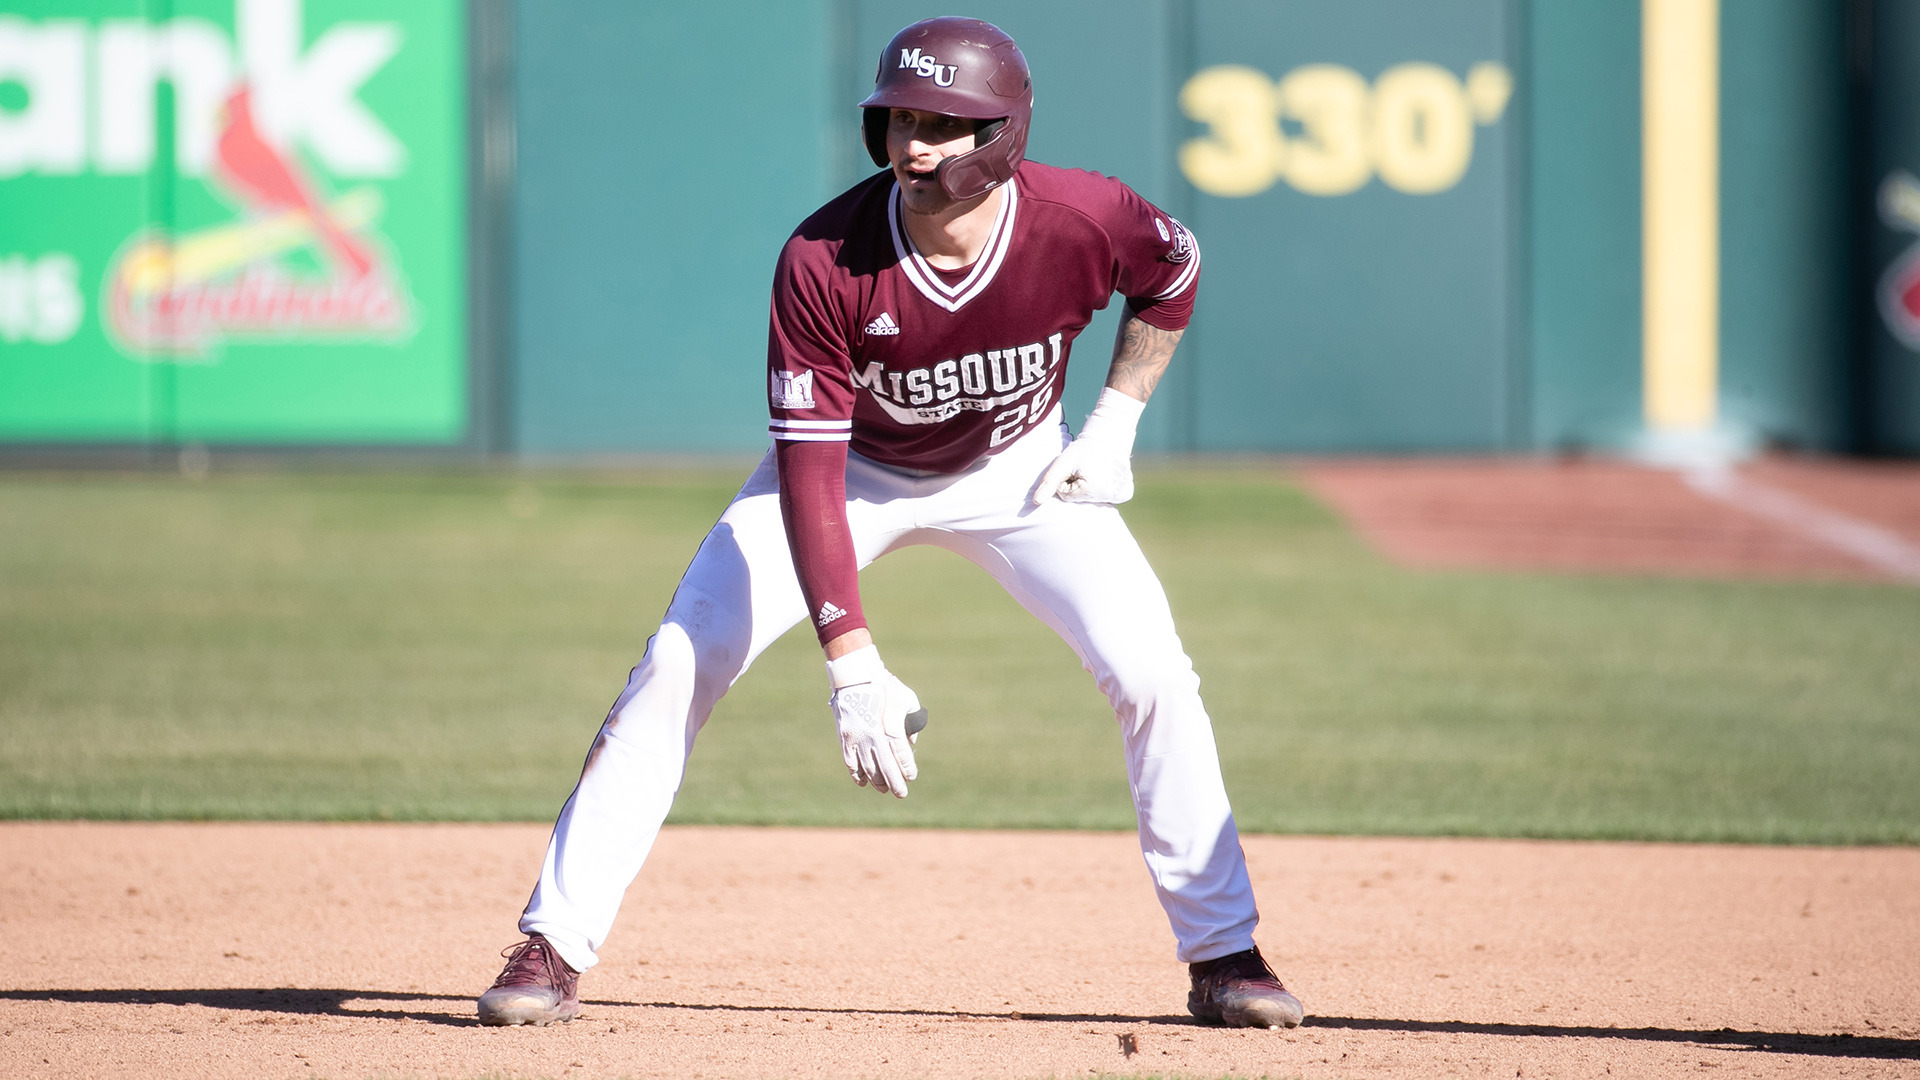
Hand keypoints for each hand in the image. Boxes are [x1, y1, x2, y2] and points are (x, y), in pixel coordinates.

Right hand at [825, 645, 920, 796]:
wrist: (856, 675)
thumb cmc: (885, 686)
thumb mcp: (907, 699)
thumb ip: (913, 722)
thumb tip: (910, 743)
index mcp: (890, 725)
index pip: (901, 754)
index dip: (906, 768)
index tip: (911, 776)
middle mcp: (873, 734)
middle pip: (885, 766)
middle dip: (894, 783)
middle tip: (901, 794)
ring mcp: (857, 737)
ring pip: (868, 767)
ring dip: (877, 782)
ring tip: (884, 789)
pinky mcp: (845, 736)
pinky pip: (850, 762)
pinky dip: (857, 774)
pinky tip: (863, 782)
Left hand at [1032, 432, 1133, 504]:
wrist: (1110, 435)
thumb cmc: (1084, 447)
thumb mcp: (1063, 461)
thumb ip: (1049, 481)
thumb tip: (1036, 502)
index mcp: (1092, 491)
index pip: (1066, 495)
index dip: (1065, 480)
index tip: (1074, 468)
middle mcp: (1108, 497)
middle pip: (1079, 499)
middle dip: (1077, 485)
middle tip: (1084, 468)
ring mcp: (1119, 496)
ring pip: (1092, 498)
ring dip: (1090, 486)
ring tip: (1095, 469)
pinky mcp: (1125, 493)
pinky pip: (1107, 496)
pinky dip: (1104, 487)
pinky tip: (1105, 473)